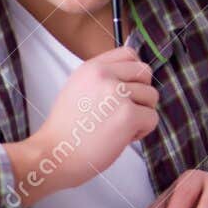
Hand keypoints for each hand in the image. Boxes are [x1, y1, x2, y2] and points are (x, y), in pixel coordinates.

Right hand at [17, 47, 158, 197]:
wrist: (55, 154)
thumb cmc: (67, 129)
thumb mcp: (78, 88)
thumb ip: (104, 78)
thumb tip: (134, 74)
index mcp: (92, 67)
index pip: (129, 53)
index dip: (134, 73)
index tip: (127, 89)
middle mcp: (105, 75)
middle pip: (145, 73)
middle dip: (141, 93)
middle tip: (123, 111)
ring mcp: (118, 94)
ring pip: (152, 96)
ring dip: (141, 114)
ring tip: (118, 126)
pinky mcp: (128, 115)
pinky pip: (153, 118)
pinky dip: (142, 131)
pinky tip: (121, 138)